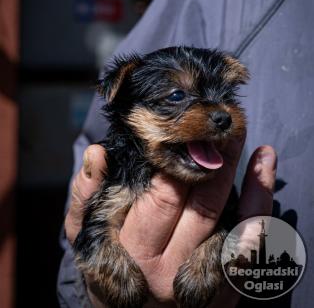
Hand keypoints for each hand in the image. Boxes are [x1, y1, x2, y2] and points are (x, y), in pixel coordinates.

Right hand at [65, 142, 275, 306]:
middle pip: (202, 204)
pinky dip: (261, 206)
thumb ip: (86, 194)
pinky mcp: (227, 293)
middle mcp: (171, 272)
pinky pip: (252, 246)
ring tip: (246, 141)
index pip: (163, 195)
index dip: (179, 160)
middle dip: (215, 160)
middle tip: (222, 126)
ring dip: (247, 178)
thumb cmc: (106, 266)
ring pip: (234, 222)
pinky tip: (263, 174)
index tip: (188, 131)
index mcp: (134, 253)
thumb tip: (98, 153)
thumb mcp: (85, 234)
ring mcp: (203, 284)